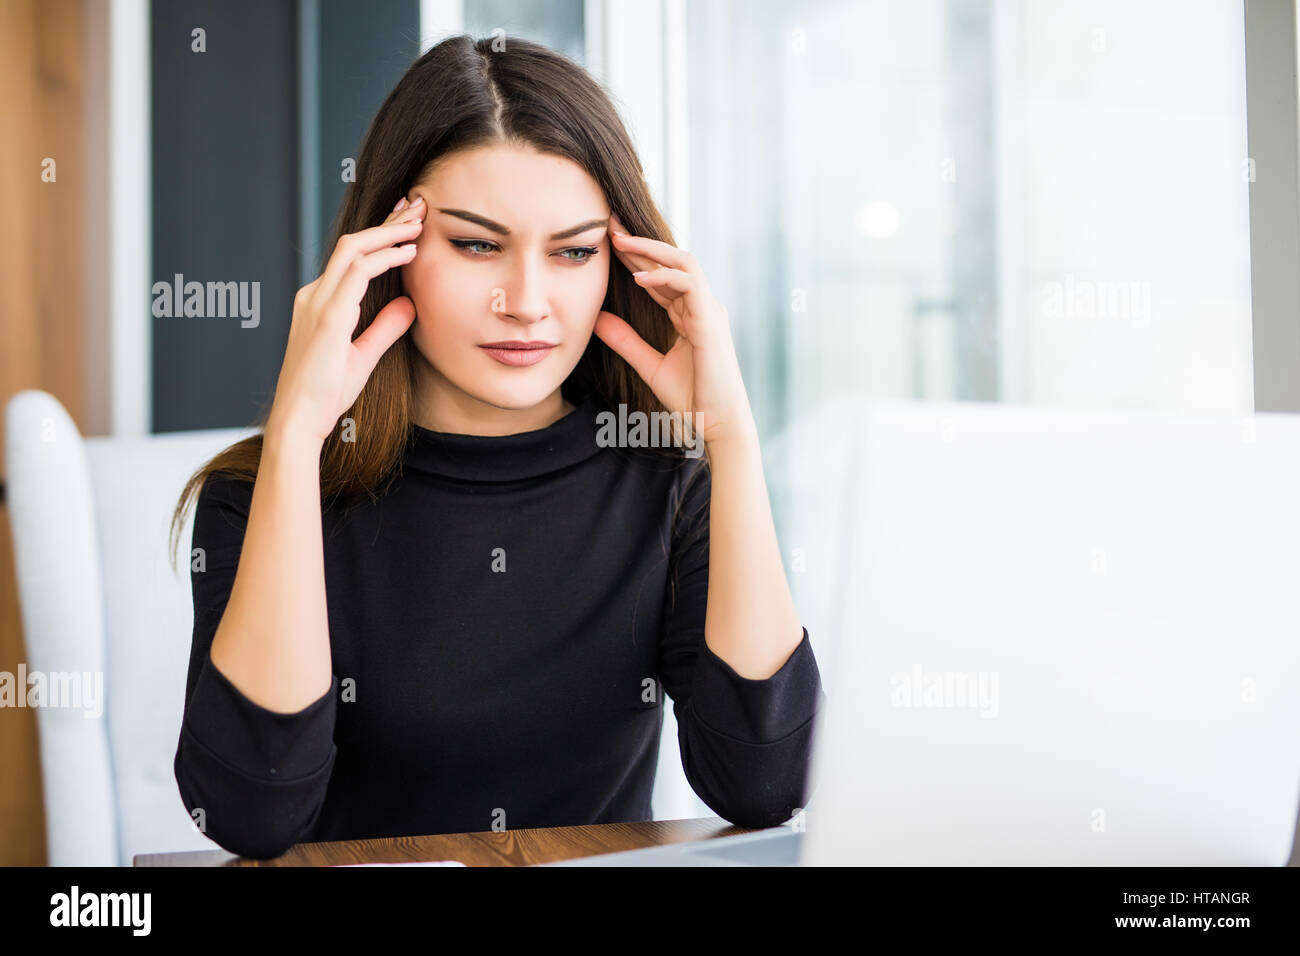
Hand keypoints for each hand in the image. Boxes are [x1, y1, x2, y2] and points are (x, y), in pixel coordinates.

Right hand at [266, 195, 425, 445]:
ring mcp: (317, 302)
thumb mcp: (363, 356)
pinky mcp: (328, 316)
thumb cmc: (325, 394)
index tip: (408, 225)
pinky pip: (358, 274)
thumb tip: (409, 305)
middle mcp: (314, 295)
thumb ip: (385, 328)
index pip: (352, 257)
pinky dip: (385, 258)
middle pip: (353, 243)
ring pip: (354, 249)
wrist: (300, 419)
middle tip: (418, 205)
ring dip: (389, 232)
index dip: (381, 237)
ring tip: (419, 221)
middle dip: (387, 222)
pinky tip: (409, 253)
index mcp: (319, 303)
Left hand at [593, 214, 754, 446]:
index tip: (606, 242)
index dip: (634, 258)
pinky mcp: (711, 322)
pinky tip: (638, 276)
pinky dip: (664, 276)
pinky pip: (689, 284)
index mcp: (690, 315)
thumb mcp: (650, 366)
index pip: (660, 276)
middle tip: (609, 224)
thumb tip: (597, 318)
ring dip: (651, 249)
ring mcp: (709, 311)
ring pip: (684, 262)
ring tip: (619, 241)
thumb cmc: (693, 399)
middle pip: (670, 261)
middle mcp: (701, 307)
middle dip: (639, 242)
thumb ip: (626, 341)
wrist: (717, 424)